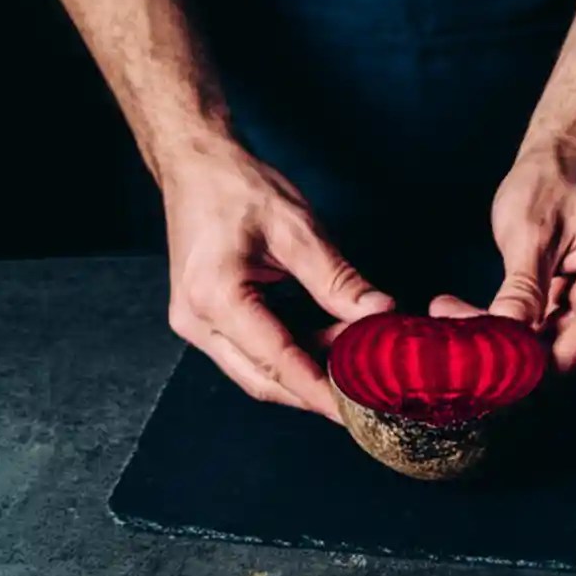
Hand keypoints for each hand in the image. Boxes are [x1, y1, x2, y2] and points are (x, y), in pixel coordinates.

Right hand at [160, 140, 393, 421]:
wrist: (195, 164)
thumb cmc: (238, 187)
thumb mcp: (296, 229)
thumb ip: (338, 279)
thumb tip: (379, 314)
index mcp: (215, 297)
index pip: (278, 361)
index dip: (320, 390)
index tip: (357, 410)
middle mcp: (196, 321)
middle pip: (265, 379)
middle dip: (317, 389)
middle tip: (367, 392)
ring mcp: (197, 324)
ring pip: (258, 370)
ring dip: (308, 369)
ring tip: (356, 356)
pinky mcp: (207, 319)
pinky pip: (253, 352)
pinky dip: (293, 353)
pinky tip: (329, 340)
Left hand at [431, 148, 575, 371]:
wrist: (556, 155)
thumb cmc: (548, 181)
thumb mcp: (531, 232)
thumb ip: (523, 289)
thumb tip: (505, 341)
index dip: (539, 364)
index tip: (491, 366)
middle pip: (564, 347)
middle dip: (512, 352)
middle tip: (460, 341)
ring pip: (546, 340)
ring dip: (503, 339)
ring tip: (452, 321)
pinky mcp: (567, 298)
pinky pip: (539, 325)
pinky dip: (506, 325)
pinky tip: (467, 317)